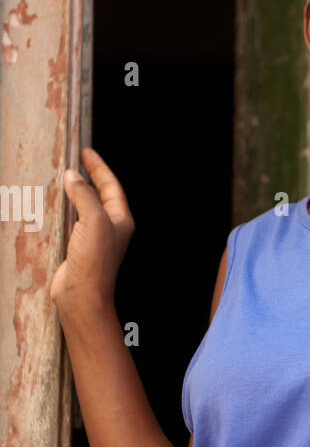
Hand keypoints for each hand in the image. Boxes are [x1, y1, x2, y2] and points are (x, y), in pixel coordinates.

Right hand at [50, 147, 134, 311]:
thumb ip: (84, 195)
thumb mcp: (93, 220)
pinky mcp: (77, 247)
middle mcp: (109, 228)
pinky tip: (52, 204)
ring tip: (61, 177)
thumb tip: (72, 176)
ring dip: (74, 193)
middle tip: (74, 160)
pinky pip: (71, 221)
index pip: (111, 186)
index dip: (99, 167)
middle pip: (99, 195)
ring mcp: (93, 238)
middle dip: (88, 177)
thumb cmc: (94, 260)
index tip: (86, 152)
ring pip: (84, 208)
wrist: (82, 294)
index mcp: (120, 220)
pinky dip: (63, 209)